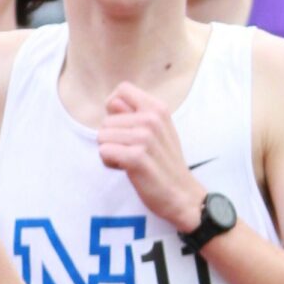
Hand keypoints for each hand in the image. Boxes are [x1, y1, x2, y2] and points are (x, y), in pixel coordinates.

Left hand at [97, 84, 205, 231]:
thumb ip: (135, 113)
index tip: (122, 125)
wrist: (182, 194)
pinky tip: (127, 169)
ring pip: (102, 137)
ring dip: (110, 151)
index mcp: (158, 108)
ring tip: (130, 159)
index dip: (113, 107)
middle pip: (106, 120)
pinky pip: (104, 152)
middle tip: (132, 150)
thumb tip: (113, 102)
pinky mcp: (136, 157)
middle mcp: (152, 119)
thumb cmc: (165, 161)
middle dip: (112, 138)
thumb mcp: (158, 130)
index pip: (122, 90)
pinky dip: (110, 163)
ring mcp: (145, 137)